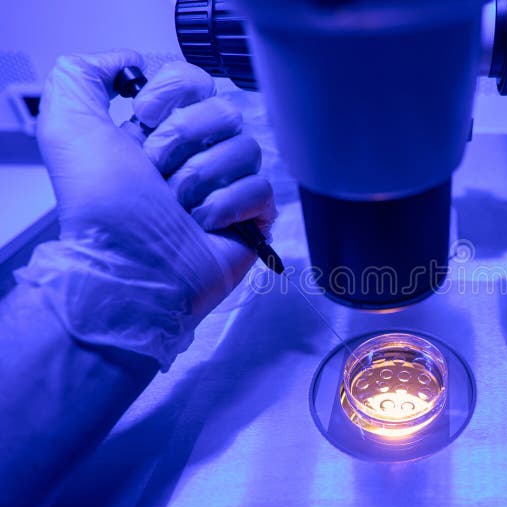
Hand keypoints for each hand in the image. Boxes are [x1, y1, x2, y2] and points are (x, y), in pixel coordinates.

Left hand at [17, 51, 275, 367]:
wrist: (128, 269)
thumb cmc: (102, 209)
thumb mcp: (67, 127)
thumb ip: (82, 76)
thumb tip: (130, 62)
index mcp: (158, 131)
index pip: (195, 81)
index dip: (177, 92)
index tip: (147, 115)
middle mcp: (195, 154)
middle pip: (226, 111)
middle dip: (186, 138)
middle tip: (159, 173)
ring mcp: (227, 186)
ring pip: (248, 148)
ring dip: (205, 176)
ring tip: (180, 207)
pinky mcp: (252, 218)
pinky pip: (263, 188)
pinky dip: (230, 205)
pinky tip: (206, 225)